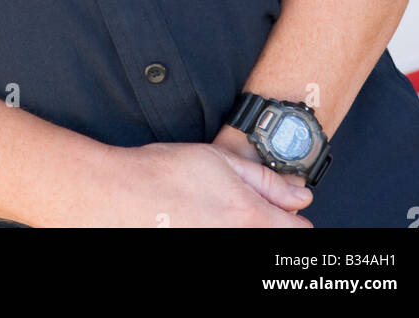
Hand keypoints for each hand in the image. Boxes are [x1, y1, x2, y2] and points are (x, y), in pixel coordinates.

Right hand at [54, 139, 313, 227]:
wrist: (117, 196)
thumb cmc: (163, 173)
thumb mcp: (220, 160)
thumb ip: (266, 181)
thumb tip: (301, 195)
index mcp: (250, 216)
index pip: (298, 233)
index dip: (293, 219)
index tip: (283, 213)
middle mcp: (238, 243)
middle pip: (274, 245)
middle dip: (267, 226)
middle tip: (239, 210)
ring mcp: (219, 253)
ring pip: (250, 250)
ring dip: (239, 231)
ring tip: (212, 215)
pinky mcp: (198, 257)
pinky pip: (225, 249)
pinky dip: (216, 234)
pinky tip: (197, 224)